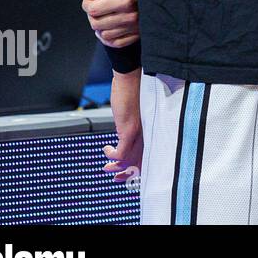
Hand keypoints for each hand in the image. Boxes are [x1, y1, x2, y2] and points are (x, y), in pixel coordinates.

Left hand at [84, 0, 138, 46]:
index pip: (94, 9)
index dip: (87, 4)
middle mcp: (132, 16)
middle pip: (97, 23)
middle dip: (92, 16)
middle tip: (94, 7)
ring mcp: (137, 28)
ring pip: (105, 35)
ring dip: (100, 27)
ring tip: (102, 16)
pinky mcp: (141, 35)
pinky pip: (118, 43)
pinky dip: (109, 38)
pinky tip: (108, 28)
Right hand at [104, 68, 142, 184]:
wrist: (132, 79)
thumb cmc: (135, 94)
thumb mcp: (134, 115)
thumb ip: (132, 128)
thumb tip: (123, 139)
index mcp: (151, 131)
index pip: (149, 156)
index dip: (139, 169)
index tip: (126, 175)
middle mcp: (148, 134)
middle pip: (141, 162)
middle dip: (127, 174)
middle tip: (115, 178)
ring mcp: (140, 133)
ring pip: (129, 161)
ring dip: (115, 167)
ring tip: (107, 167)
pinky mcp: (130, 130)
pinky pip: (121, 153)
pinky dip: (112, 155)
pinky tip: (105, 149)